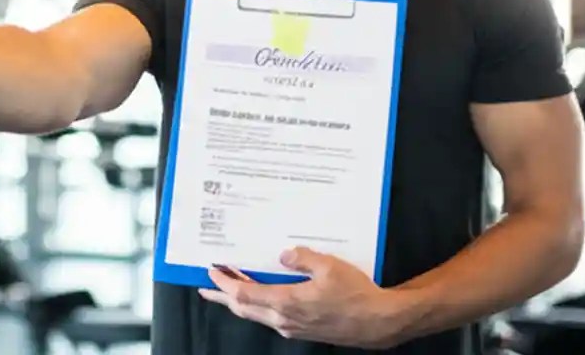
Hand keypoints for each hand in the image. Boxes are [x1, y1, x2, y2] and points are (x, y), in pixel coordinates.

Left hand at [198, 247, 405, 348]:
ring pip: (256, 315)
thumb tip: (283, 255)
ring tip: (228, 291)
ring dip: (239, 302)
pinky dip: (258, 307)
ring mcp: (292, 327)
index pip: (244, 295)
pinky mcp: (302, 330)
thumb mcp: (330, 266)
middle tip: (206, 286)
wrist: (378, 323)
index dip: (224, 283)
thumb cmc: (356, 295)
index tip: (212, 270)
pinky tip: (261, 297)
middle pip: (243, 308)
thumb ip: (302, 257)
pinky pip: (271, 318)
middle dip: (222, 296)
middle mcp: (284, 319)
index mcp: (287, 302)